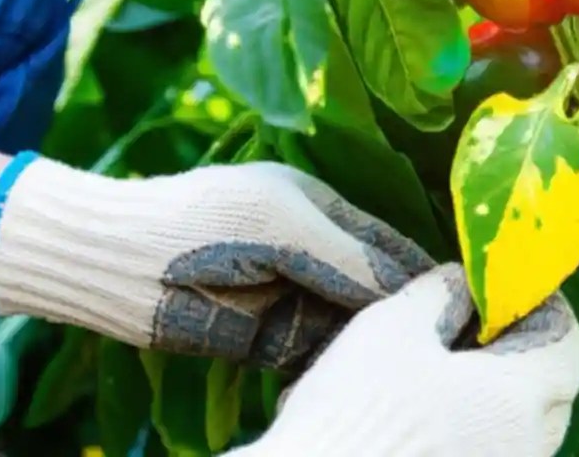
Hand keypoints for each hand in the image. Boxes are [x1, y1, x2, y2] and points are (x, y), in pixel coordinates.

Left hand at [0, 155, 433, 367]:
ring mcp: (285, 292)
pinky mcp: (261, 335)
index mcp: (315, 206)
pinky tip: (360, 372)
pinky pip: (312, 350)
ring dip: (372, 340)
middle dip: (403, 309)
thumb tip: (407, 287)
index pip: (384, 241)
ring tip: (415, 359)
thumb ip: (347, 256)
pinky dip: (334, 361)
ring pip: (346, 321)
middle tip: (452, 338)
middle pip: (371, 285)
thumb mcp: (282, 226)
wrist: (112, 261)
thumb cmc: (198, 223)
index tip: (466, 296)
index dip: (421, 267)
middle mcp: (306, 248)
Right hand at [232, 264, 578, 456]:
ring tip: (445, 374)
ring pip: (522, 433)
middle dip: (522, 355)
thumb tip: (464, 283)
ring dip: (496, 399)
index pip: (569, 344)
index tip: (507, 293)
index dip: (544, 309)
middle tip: (474, 327)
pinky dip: (476, 434)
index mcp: (521, 397)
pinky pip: (494, 456)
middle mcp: (528, 449)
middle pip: (550, 393)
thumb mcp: (393, 327)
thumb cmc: (357, 409)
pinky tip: (429, 421)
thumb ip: (441, 294)